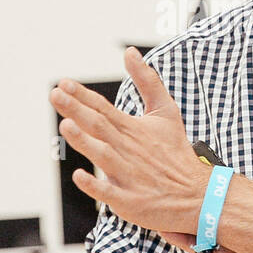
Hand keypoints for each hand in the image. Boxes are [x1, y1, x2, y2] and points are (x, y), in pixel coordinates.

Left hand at [50, 46, 208, 235]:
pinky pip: (109, 191)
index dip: (82, 95)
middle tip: (56, 96)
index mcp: (133, 129)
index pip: (103, 108)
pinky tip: (80, 176)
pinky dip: (95, 185)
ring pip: (103, 155)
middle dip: (76, 110)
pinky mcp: (129, 199)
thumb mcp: (166, 110)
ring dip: (84, 141)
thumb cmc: (175, 152)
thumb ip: (147, 81)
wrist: (197, 193)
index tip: (64, 84)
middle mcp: (128, 149)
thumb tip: (130, 52)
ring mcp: (128, 175)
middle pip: (99, 126)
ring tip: (66, 126)